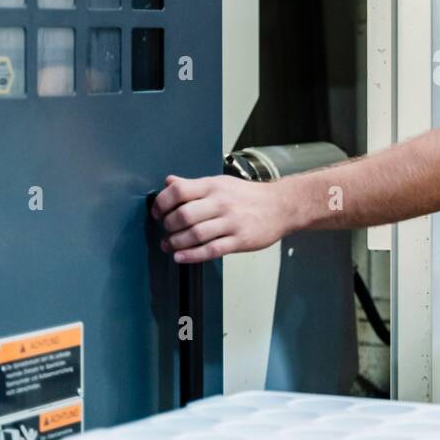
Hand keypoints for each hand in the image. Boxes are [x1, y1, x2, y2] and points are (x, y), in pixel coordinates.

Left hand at [152, 174, 288, 262]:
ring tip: (169, 245)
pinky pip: (211, 250)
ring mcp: (231, 222)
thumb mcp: (221, 183)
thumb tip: (168, 182)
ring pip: (195, 235)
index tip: (157, 213)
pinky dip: (192, 255)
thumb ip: (193, 185)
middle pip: (183, 215)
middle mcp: (221, 202)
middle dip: (168, 226)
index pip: (179, 191)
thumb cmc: (249, 195)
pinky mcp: (240, 240)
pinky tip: (181, 257)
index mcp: (213, 186)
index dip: (161, 203)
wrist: (282, 206)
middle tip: (165, 230)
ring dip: (176, 243)